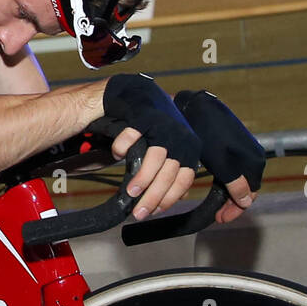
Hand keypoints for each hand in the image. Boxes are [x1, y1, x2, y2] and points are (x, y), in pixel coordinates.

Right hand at [92, 74, 201, 219]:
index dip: (168, 198)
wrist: (135, 93)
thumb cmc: (150, 125)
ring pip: (156, 158)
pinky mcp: (145, 114)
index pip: (184, 179)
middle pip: (169, 173)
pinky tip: (116, 154)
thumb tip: (178, 196)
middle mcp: (181, 135)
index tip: (152, 212)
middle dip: (153, 197)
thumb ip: (173, 169)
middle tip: (138, 213)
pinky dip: (123, 148)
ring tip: (129, 193)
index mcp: (190, 146)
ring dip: (142, 178)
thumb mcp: (167, 148)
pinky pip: (133, 137)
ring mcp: (164, 123)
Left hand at [173, 90, 266, 223]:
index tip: (221, 218)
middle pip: (245, 188)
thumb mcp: (221, 163)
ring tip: (214, 207)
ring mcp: (243, 152)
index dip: (237, 208)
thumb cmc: (210, 134)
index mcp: (253, 162)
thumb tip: (246, 201)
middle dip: (232, 204)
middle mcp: (252, 157)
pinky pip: (233, 171)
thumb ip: (234, 183)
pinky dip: (224, 182)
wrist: (199, 108)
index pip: (251, 193)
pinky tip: (213, 188)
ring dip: (227, 195)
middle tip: (217, 216)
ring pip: (238, 180)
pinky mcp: (233, 147)